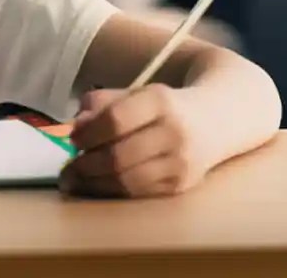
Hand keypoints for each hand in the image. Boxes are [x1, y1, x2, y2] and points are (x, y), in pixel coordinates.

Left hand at [59, 85, 208, 198]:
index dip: (87, 133)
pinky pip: (139, 193)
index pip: (114, 120)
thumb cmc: (166, 106)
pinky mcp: (182, 185)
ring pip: (127, 180)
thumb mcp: (137, 92)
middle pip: (118, 156)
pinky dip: (112, 191)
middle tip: (67, 168)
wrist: (219, 119)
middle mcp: (174, 132)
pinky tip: (96, 186)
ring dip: (94, 183)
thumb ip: (102, 102)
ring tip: (75, 180)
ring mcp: (181, 162)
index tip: (72, 138)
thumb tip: (77, 125)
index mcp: (160, 101)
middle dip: (85, 165)